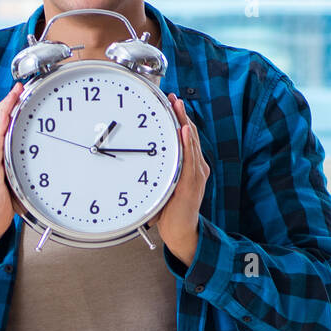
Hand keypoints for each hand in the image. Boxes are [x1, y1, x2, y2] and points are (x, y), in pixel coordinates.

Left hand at [153, 94, 207, 266]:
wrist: (180, 232)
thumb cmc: (169, 211)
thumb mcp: (161, 185)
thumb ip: (156, 170)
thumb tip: (133, 157)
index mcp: (190, 166)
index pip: (185, 137)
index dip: (179, 118)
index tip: (170, 102)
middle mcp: (197, 167)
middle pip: (189, 135)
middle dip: (181, 114)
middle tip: (172, 98)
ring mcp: (196, 176)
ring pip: (190, 144)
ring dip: (184, 123)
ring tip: (178, 107)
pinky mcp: (191, 185)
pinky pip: (190, 161)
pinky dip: (187, 145)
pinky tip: (184, 132)